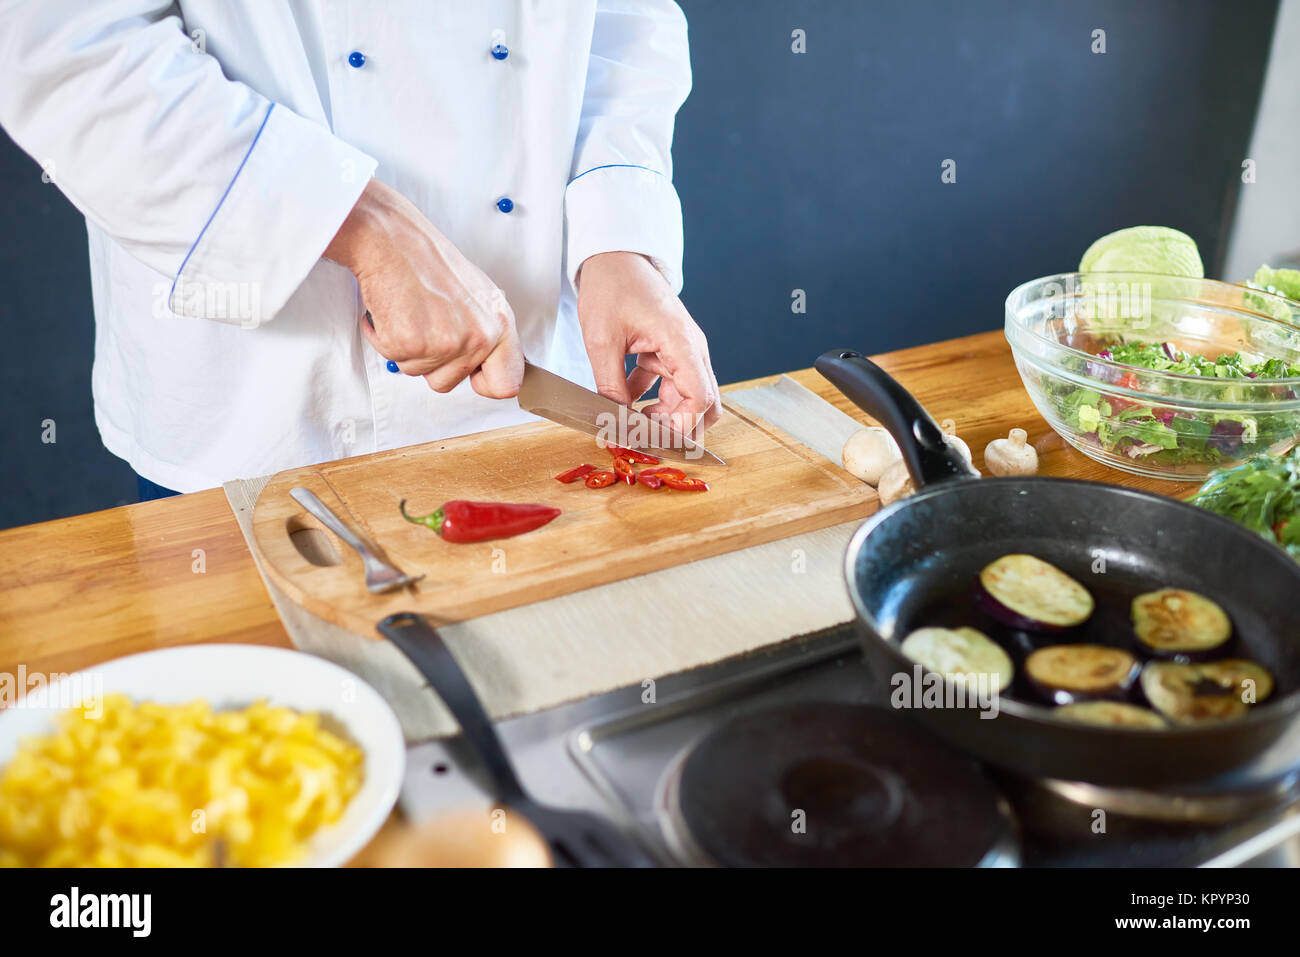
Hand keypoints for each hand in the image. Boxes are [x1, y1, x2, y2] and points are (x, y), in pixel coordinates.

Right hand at [324, 178, 523, 397]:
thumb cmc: (429, 262)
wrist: (392, 240)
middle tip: (425, 324)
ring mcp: (446, 343)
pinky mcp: (412, 344)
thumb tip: (489, 366)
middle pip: (449, 383)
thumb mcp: (478, 296)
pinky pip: (394, 360)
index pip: (507, 384)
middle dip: (430, 362)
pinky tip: (392, 310)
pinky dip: (384, 338)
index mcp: (499, 324)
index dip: (484, 384)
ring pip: (419, 373)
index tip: (470, 375)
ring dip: (407, 349)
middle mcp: (478, 336)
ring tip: (410, 311)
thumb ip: (487, 332)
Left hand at [576, 252, 720, 435]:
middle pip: (706, 404)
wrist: (614, 256)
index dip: (681, 427)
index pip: (700, 398)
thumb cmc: (611, 288)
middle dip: (680, 428)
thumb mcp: (602, 341)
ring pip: (686, 398)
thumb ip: (609, 385)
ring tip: (630, 423)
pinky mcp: (669, 351)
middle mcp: (691, 350)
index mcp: (682, 344)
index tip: (653, 439)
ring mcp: (683, 351)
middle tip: (646, 439)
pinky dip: (650, 400)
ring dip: (663, 416)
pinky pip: (668, 386)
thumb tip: (612, 423)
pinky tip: (624, 402)